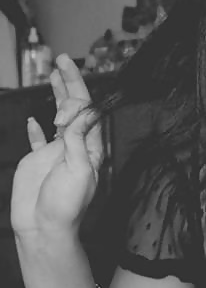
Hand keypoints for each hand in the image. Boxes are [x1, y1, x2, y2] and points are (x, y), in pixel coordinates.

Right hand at [11, 54, 103, 236]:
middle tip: (62, 59)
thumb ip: (76, 140)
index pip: (87, 111)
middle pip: (74, 108)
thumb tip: (79, 112)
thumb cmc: (65, 204)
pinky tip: (34, 120)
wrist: (44, 228)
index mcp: (90, 147)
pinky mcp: (37, 161)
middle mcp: (75, 146)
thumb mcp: (78, 169)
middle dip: (69, 83)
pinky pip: (38, 140)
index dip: (78, 93)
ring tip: (53, 75)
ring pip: (58, 118)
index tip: (64, 90)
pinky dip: (36, 129)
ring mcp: (55, 152)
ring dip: (57, 97)